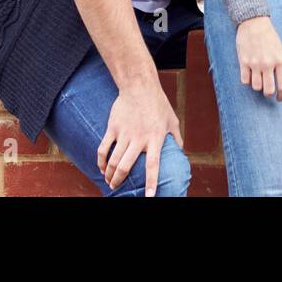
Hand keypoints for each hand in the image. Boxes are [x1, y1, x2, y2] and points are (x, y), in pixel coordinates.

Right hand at [97, 82, 183, 196]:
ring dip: (110, 175)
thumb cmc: (159, 104)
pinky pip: (103, 149)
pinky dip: (101, 162)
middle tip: (116, 189)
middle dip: (119, 182)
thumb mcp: (173, 121)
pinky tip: (102, 169)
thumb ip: (176, 138)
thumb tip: (180, 153)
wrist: (139, 85)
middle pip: (126, 167)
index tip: (149, 196)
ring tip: (109, 182)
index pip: (153, 165)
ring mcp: (124, 133)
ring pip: (113, 161)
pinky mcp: (113, 128)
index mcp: (156, 138)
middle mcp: (139, 138)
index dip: (151, 183)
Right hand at [236, 15, 281, 101]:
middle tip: (268, 92)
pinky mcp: (243, 61)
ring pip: (256, 87)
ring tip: (259, 80)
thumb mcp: (280, 50)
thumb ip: (281, 66)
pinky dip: (247, 81)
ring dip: (258, 86)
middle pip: (268, 90)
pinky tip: (249, 75)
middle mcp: (268, 64)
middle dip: (269, 94)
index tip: (280, 98)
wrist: (254, 22)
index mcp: (280, 60)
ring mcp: (254, 63)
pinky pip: (244, 80)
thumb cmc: (269, 36)